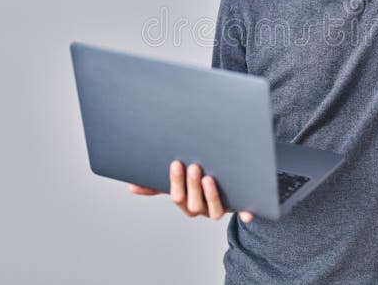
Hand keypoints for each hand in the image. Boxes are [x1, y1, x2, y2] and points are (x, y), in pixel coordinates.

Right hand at [127, 160, 253, 222]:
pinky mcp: (239, 208)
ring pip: (214, 211)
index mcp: (185, 202)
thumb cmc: (196, 183)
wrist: (227, 188)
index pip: (176, 196)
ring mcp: (219, 210)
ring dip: (211, 196)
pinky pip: (243, 213)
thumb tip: (131, 187)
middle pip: (194, 204)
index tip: (175, 163)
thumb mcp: (179, 182)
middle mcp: (201, 209)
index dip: (176, 182)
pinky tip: (247, 213)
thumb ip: (157, 185)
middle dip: (192, 186)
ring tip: (209, 178)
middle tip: (194, 166)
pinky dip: (246, 213)